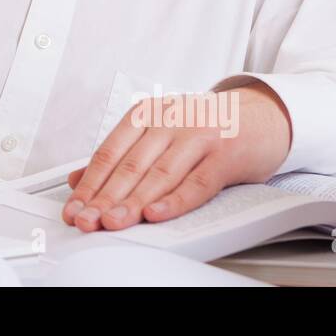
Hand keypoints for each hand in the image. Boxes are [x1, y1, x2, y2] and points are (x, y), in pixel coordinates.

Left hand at [61, 81, 291, 232]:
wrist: (261, 114)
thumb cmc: (205, 127)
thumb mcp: (158, 132)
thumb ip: (120, 155)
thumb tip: (78, 179)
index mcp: (148, 114)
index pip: (109, 152)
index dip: (89, 183)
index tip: (74, 208)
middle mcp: (170, 121)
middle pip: (130, 164)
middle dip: (104, 196)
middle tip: (87, 220)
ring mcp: (199, 135)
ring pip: (159, 174)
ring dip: (133, 202)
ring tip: (113, 222)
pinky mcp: (226, 153)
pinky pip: (197, 182)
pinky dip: (174, 200)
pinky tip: (155, 213)